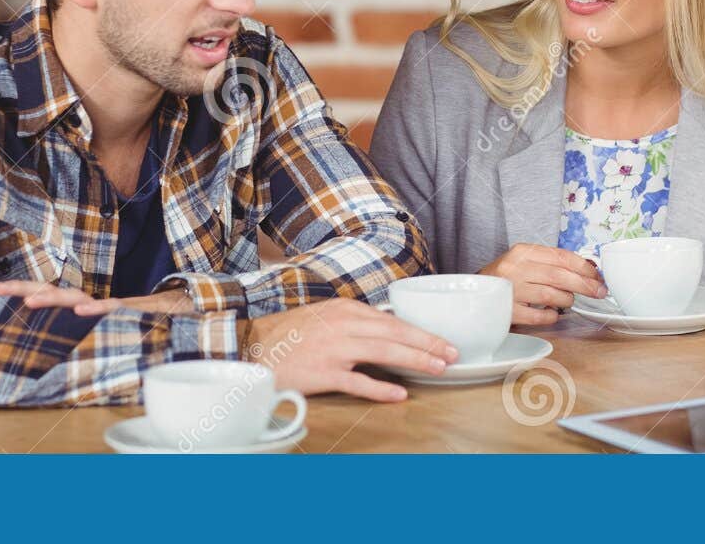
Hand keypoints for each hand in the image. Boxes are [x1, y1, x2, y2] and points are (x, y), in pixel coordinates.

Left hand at [0, 279, 194, 315]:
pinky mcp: (137, 311)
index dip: (21, 289)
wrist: (192, 305)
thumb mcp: (109, 330)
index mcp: (85, 307)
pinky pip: (115, 311)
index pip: (48, 294)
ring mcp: (114, 306)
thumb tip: (56, 345)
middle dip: (24, 288)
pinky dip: (98, 311)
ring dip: (54, 300)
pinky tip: (82, 312)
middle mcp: (95, 303)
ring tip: (29, 301)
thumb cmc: (148, 319)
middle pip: (54, 292)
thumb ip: (86, 334)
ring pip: (79, 300)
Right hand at [243, 298, 459, 402]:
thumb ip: (354, 323)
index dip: (421, 332)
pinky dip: (380, 388)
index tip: (443, 342)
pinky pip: (357, 381)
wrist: (252, 348)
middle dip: (428, 344)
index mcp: (345, 309)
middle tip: (452, 354)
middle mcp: (343, 325)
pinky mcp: (322, 372)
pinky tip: (399, 394)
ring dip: (415, 361)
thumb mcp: (325, 317)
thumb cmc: (289, 335)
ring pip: (384, 352)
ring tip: (437, 369)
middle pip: (395, 333)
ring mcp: (333, 348)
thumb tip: (387, 332)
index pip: (393, 320)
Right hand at [478, 244, 605, 325]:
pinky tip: (553, 313)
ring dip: (567, 300)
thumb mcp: (525, 261)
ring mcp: (510, 290)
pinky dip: (551, 316)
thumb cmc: (505, 278)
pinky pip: (539, 316)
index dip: (584, 267)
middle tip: (599, 292)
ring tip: (568, 301)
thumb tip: (588, 268)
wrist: (474, 293)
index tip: (597, 276)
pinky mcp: (508, 312)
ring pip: (551, 295)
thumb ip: (552, 263)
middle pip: (559, 276)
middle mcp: (515, 268)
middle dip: (585, 285)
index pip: (561, 256)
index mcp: (522, 251)